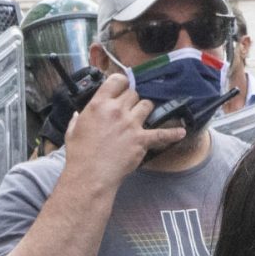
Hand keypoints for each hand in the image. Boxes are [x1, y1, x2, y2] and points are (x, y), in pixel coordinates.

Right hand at [57, 72, 187, 191]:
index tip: (122, 87)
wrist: (90, 175)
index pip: (117, 80)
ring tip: (142, 116)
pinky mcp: (141, 140)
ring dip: (145, 110)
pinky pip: (162, 134)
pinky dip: (172, 134)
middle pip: (133, 93)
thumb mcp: (72, 131)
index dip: (122, 82)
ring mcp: (131, 124)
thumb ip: (78, 118)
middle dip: (131, 99)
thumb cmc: (79, 155)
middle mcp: (117, 110)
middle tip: (128, 109)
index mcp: (99, 104)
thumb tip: (78, 114)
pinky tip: (181, 132)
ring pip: (147, 105)